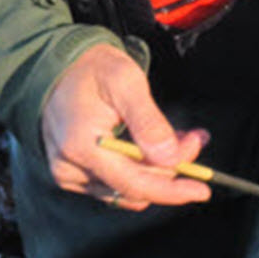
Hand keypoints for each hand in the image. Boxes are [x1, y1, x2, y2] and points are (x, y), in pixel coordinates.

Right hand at [39, 44, 210, 210]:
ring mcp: (68, 174)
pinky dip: (138, 170)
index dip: (172, 190)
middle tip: (193, 139)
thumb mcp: (125, 81)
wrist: (56, 67)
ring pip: (127, 190)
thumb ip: (148, 121)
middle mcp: (70, 167)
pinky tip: (150, 146)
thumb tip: (171, 159)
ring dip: (157, 170)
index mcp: (81, 146)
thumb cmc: (91, 69)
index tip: (202, 190)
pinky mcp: (72, 174)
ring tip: (175, 138)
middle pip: (135, 189)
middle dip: (171, 169)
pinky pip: (113, 185)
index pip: (134, 184)